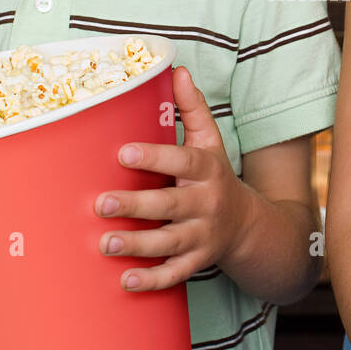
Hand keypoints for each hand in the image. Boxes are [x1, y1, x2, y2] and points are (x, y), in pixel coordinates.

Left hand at [94, 66, 251, 291]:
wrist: (249, 225)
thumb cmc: (216, 176)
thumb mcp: (211, 141)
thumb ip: (193, 108)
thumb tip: (177, 68)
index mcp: (207, 170)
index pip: (182, 161)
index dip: (154, 156)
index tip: (122, 152)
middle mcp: (206, 204)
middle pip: (171, 205)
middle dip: (136, 205)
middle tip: (101, 203)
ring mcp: (203, 236)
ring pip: (170, 243)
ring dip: (137, 245)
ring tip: (105, 243)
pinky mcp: (198, 262)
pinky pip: (175, 275)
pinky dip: (152, 281)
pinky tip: (125, 281)